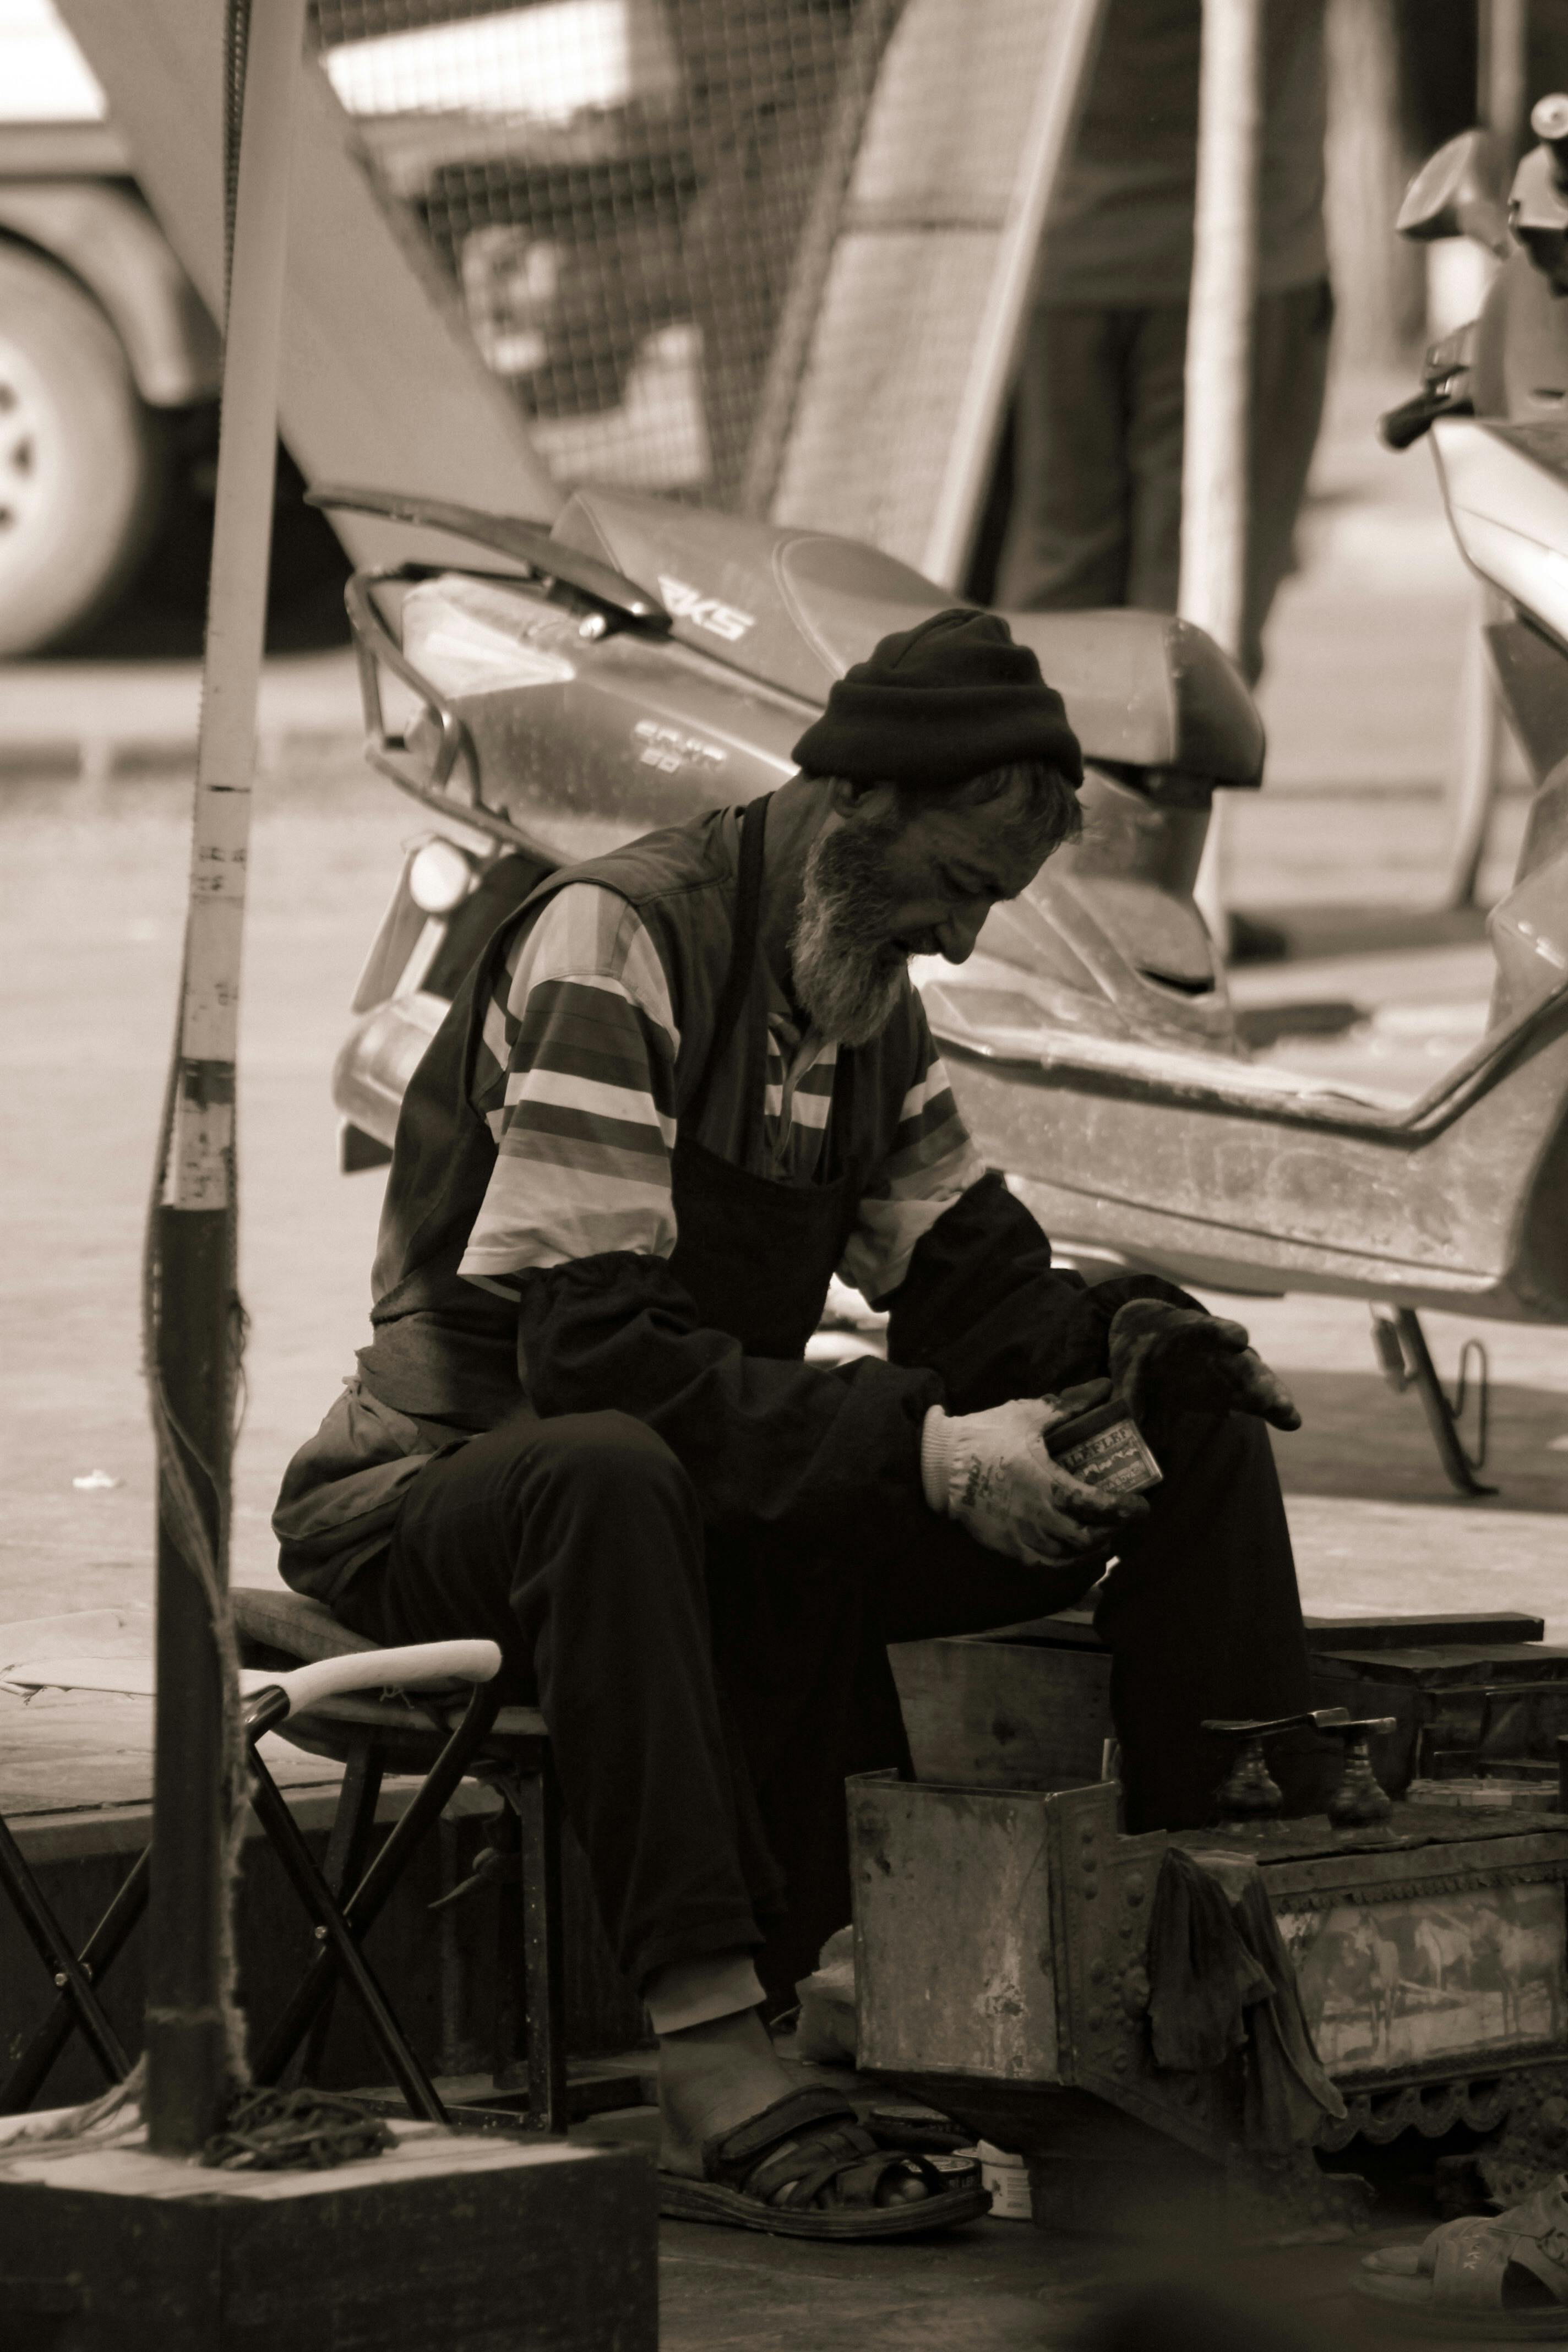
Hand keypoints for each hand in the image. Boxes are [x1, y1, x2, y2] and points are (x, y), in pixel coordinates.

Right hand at [921, 1378, 1149, 1566]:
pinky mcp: (1006, 1546)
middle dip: (1111, 1531)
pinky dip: (1064, 1559)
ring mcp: (1020, 1536)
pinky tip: (1071, 1548)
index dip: (1123, 1510)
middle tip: (1122, 1518)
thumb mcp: (1028, 1415)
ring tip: (1102, 1533)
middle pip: (1086, 1539)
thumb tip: (1105, 1388)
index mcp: (1045, 1484)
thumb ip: (1069, 1405)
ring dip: (1090, 1547)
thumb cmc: (984, 1437)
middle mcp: (1036, 1517)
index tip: (1141, 1507)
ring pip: (1067, 1555)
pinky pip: (1043, 1563)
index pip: (1095, 1505)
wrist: (937, 1465)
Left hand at [1107, 1300, 1299, 1430]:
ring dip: (1272, 1396)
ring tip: (1289, 1416)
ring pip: (1257, 1378)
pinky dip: (1273, 1403)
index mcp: (1186, 1334)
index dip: (1221, 1333)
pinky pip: (1259, 1393)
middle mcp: (1216, 1349)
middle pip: (1239, 1362)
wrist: (1153, 1335)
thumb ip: (1125, 1398)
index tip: (1239, 1339)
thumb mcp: (1128, 1367)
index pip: (1206, 1330)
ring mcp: (1233, 1365)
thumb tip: (1118, 1430)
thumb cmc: (1140, 1352)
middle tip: (1275, 1401)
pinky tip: (1290, 1420)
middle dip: (1257, 1380)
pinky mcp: (1241, 1384)